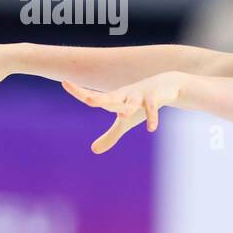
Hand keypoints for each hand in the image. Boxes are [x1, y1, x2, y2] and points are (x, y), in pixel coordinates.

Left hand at [62, 72, 185, 152]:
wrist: (167, 86)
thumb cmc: (140, 104)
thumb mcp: (125, 122)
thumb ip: (110, 136)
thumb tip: (93, 151)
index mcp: (115, 99)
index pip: (95, 97)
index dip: (80, 92)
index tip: (65, 82)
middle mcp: (125, 95)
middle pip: (110, 98)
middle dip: (101, 99)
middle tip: (89, 100)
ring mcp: (141, 95)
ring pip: (133, 102)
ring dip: (128, 108)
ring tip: (122, 115)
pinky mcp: (155, 97)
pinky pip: (152, 108)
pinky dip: (152, 117)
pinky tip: (151, 128)